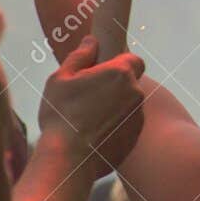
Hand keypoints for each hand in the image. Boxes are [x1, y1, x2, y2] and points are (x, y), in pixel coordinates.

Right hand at [37, 37, 146, 169]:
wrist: (68, 159)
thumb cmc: (61, 115)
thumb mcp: (61, 79)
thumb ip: (80, 56)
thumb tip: (92, 41)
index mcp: (120, 73)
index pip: (134, 60)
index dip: (120, 64)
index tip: (104, 73)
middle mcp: (136, 93)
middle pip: (131, 83)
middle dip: (115, 86)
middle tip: (90, 97)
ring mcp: (138, 116)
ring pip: (130, 105)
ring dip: (116, 107)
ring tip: (89, 119)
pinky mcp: (136, 137)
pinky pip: (129, 125)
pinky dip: (117, 126)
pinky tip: (95, 134)